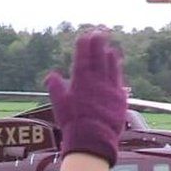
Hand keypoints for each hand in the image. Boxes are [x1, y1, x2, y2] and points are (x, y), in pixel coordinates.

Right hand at [44, 31, 126, 165]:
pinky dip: (117, 68)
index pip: (83, 58)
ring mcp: (110, 88)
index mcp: (81, 81)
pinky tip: (117, 63)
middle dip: (98, 44)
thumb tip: (51, 75)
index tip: (84, 35)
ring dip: (109, 54)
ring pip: (111, 66)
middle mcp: (97, 81)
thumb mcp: (59, 104)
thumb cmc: (73, 122)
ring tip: (109, 46)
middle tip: (99, 32)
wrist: (93, 139)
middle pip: (98, 58)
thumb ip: (55, 87)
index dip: (84, 46)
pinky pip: (119, 78)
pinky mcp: (120, 97)